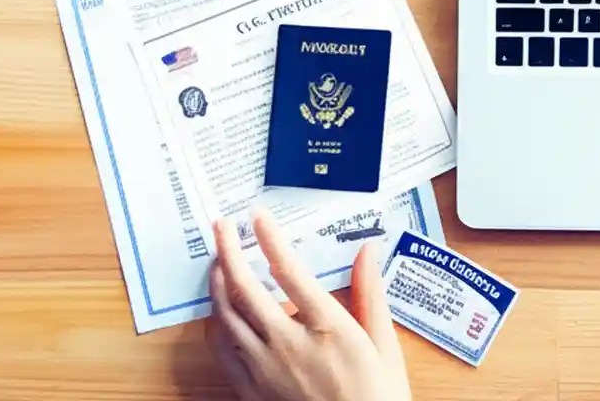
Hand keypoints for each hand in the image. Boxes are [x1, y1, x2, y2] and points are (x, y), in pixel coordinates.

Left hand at [205, 210, 411, 400]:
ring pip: (226, 317)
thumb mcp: (384, 345)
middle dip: (228, 251)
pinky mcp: (251, 391)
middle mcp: (289, 345)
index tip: (258, 217)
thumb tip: (367, 251)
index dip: (270, 239)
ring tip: (217, 262)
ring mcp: (265, 370)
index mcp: (328, 329)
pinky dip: (215, 323)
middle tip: (221, 227)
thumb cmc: (377, 398)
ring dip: (216, 283)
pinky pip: (222, 350)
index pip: (289, 272)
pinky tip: (219, 311)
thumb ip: (370, 294)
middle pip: (245, 289)